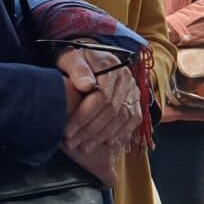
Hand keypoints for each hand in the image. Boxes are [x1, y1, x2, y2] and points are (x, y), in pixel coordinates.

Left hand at [57, 48, 138, 176]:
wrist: (89, 56)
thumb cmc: (76, 59)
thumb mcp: (71, 58)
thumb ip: (77, 69)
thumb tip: (87, 86)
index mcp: (111, 65)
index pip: (102, 97)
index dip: (84, 116)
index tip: (68, 131)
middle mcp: (127, 77)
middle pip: (112, 110)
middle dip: (91, 130)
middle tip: (73, 143)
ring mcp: (134, 89)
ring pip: (123, 117)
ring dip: (104, 135)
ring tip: (85, 147)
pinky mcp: (136, 99)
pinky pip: (133, 119)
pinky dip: (122, 132)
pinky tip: (107, 142)